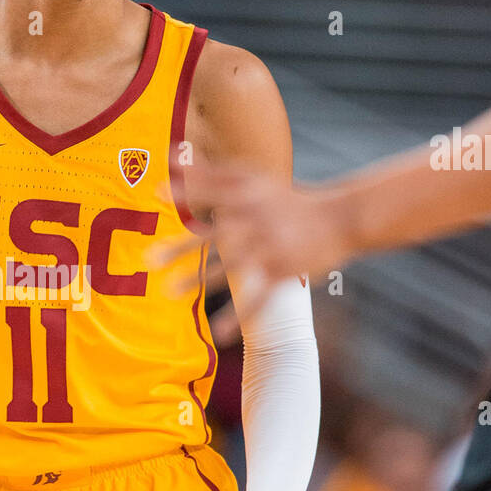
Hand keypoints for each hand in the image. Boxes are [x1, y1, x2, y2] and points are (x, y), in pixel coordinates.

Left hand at [151, 162, 356, 340]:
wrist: (340, 218)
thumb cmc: (287, 198)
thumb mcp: (253, 179)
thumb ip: (211, 171)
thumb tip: (170, 155)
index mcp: (250, 198)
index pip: (214, 193)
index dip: (187, 192)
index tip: (157, 193)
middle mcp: (258, 221)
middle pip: (216, 236)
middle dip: (182, 248)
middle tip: (149, 260)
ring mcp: (271, 248)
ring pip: (231, 267)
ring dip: (200, 279)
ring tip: (170, 291)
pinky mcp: (284, 272)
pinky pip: (258, 298)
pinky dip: (238, 316)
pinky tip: (219, 334)